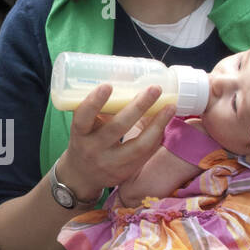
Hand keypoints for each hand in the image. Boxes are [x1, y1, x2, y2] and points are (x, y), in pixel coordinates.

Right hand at [58, 84, 175, 200]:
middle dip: (138, 106)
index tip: (108, 85)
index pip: (83, 118)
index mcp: (79, 135)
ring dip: (158, 124)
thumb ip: (100, 106)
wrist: (81, 176)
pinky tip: (165, 122)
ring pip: (139, 145)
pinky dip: (157, 136)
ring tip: (170, 107)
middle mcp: (93, 150)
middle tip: (154, 89)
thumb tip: (124, 73)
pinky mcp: (126, 172)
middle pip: (118, 128)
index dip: (94, 102)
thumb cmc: (85, 140)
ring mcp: (111, 163)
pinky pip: (146, 153)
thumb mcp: (85, 125)